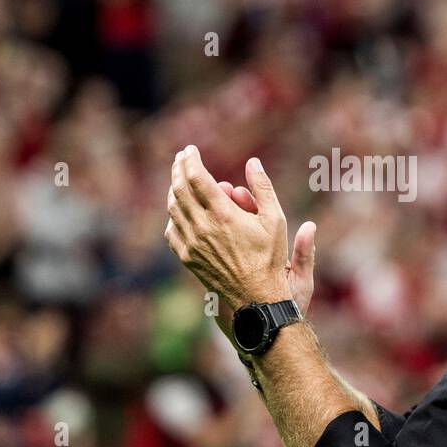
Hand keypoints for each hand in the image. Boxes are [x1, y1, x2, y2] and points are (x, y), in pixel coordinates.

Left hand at [166, 147, 316, 332]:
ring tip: (179, 179)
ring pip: (173, 208)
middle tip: (181, 158)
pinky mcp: (187, 257)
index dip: (190, 160)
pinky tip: (179, 210)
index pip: (196, 177)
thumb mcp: (275, 220)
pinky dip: (173, 215)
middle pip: (179, 189)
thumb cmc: (269, 257)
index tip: (190, 149)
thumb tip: (253, 162)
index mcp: (223, 214)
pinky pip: (172, 230)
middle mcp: (202, 227)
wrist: (255, 297)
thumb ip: (263, 188)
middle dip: (178, 169)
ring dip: (174, 189)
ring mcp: (191, 243)